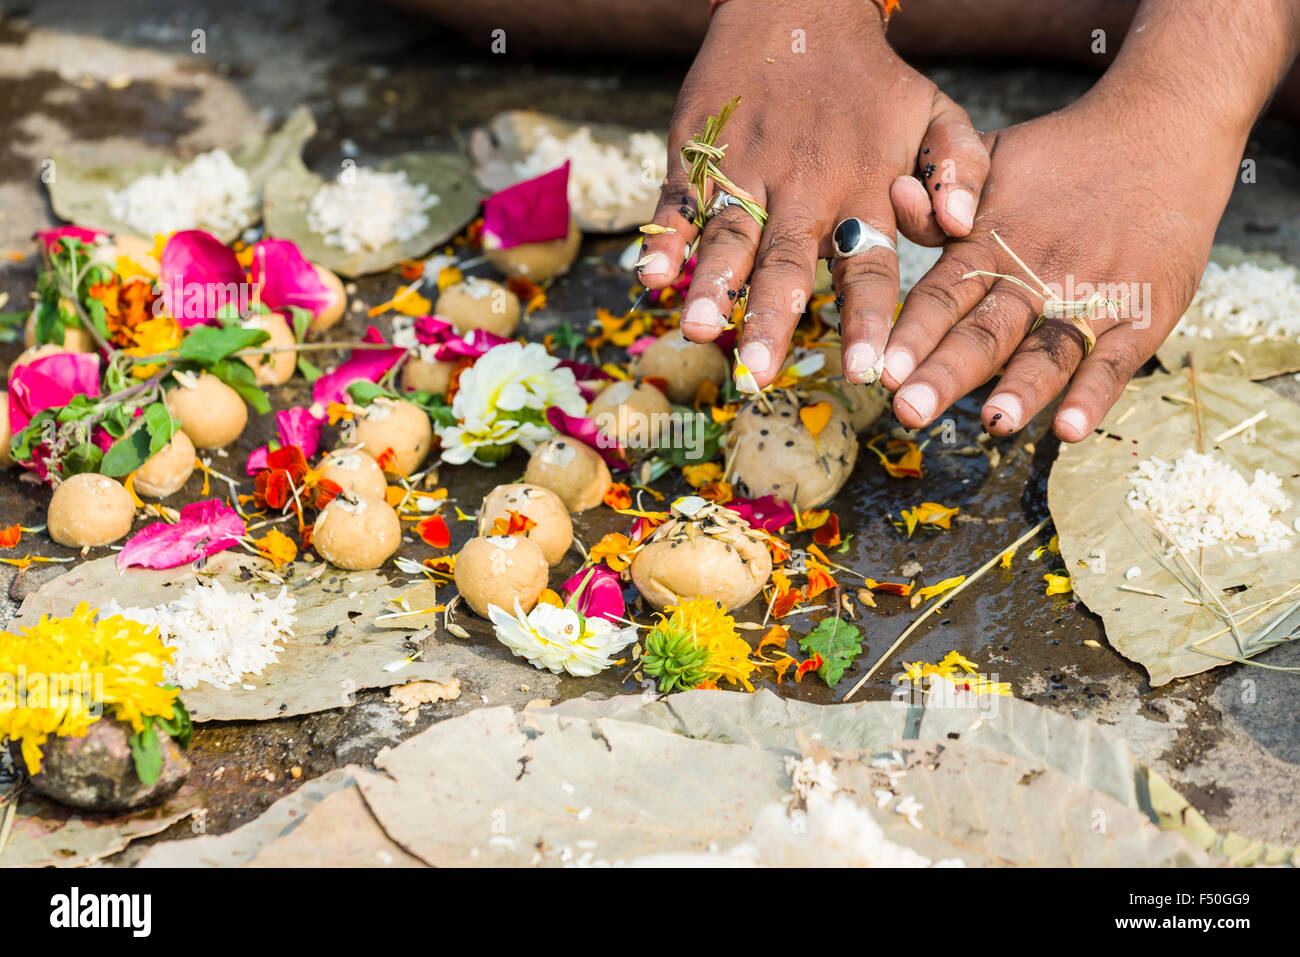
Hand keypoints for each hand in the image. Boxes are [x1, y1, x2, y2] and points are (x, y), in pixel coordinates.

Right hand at [638, 0, 987, 387]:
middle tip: (761, 372)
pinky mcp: (701, 152)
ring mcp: (748, 171)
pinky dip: (665, 235)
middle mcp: (805, 187)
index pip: (869, 265)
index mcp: (864, 188)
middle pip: (788, 262)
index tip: (866, 372)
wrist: (798, 6)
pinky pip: (680, 198)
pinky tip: (651, 274)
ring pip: (730, 235)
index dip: (866, 319)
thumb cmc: (871, 83)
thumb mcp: (936, 112)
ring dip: (714, 285)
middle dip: (774, 319)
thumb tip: (957, 226)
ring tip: (700, 329)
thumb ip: (960, 169)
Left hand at [884, 93, 1241, 440]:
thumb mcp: (991, 157)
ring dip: (1021, 390)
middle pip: (985, 332)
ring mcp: (1090, 294)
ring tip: (994, 423)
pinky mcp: (1142, 310)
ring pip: (1048, 350)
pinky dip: (1094, 395)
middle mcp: (1035, 273)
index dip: (911, 334)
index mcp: (989, 242)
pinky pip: (1115, 360)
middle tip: (909, 412)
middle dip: (945, 374)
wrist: (1162, 127)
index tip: (878, 371)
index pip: (942, 296)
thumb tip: (890, 197)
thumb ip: (939, 194)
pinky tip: (1071, 430)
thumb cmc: (1061, 155)